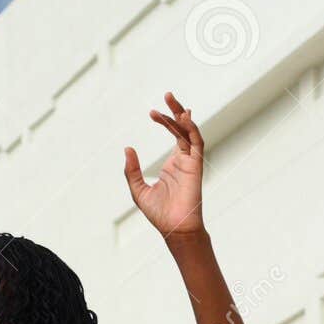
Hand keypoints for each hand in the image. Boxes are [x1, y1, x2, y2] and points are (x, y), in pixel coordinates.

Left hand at [124, 91, 204, 237]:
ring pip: (190, 132)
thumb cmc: (160, 215)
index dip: (164, 122)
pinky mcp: (196, 166)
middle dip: (175, 111)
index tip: (152, 113)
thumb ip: (132, 170)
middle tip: (166, 95)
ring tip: (172, 100)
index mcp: (173, 165)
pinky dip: (191, 129)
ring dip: (183, 115)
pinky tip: (183, 117)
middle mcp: (183, 160)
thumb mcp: (138, 190)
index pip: (173, 135)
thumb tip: (127, 148)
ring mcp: (191, 162)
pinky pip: (197, 143)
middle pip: (182, 129)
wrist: (174, 229)